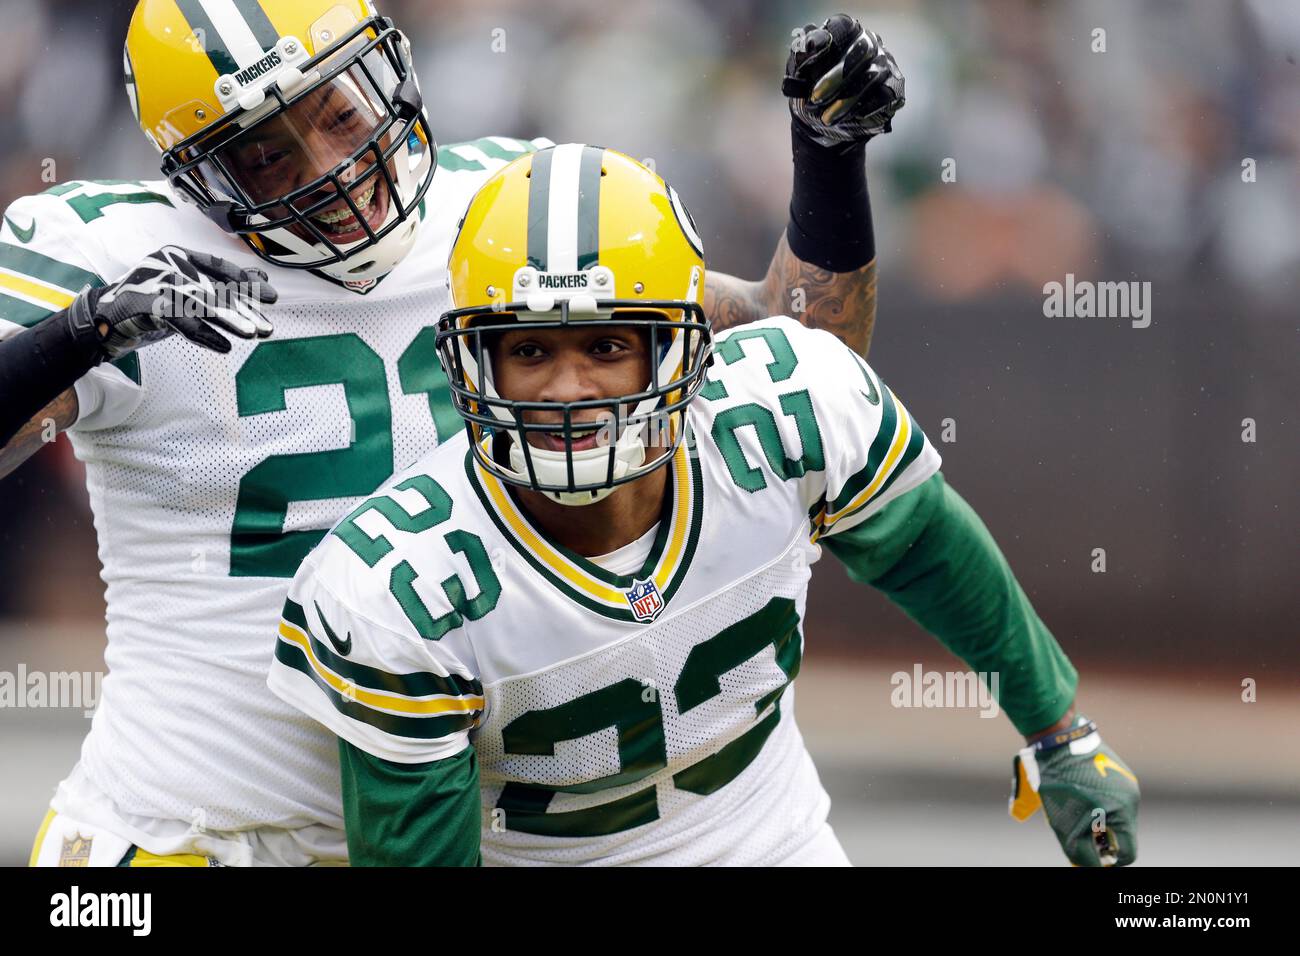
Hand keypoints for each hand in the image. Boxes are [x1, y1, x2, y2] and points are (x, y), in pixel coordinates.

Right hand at [69, 246, 276, 360]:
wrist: (104, 317)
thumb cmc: (151, 301)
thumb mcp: (188, 290)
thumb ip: (221, 282)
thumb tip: (261, 276)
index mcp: (179, 255)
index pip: (219, 266)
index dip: (246, 282)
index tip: (271, 297)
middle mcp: (168, 264)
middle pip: (214, 288)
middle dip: (244, 309)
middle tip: (268, 328)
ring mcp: (156, 282)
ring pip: (201, 304)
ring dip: (230, 320)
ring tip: (254, 333)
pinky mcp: (146, 305)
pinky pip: (182, 321)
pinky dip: (204, 335)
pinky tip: (225, 346)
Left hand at [783, 14, 904, 147]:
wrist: (827, 120)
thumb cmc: (813, 89)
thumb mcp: (800, 75)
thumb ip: (801, 58)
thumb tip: (809, 45)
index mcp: (846, 33)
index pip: (842, 27)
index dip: (827, 41)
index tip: (807, 61)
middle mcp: (869, 43)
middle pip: (862, 50)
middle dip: (837, 76)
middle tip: (815, 98)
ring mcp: (885, 64)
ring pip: (872, 76)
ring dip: (847, 101)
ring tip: (827, 118)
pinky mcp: (894, 87)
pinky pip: (886, 95)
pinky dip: (867, 108)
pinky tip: (853, 118)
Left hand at [1010, 717, 1140, 865]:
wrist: (1056, 738)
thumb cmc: (1057, 781)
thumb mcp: (1062, 823)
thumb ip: (1079, 850)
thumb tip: (1090, 865)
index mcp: (1123, 812)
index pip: (1128, 852)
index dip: (1110, 860)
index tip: (1093, 858)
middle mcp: (1131, 798)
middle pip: (1121, 833)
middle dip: (1102, 838)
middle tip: (1080, 833)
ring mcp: (1127, 782)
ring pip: (1116, 814)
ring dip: (1099, 819)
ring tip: (1074, 807)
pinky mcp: (1119, 770)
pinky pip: (1112, 796)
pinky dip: (1098, 802)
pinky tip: (1078, 792)